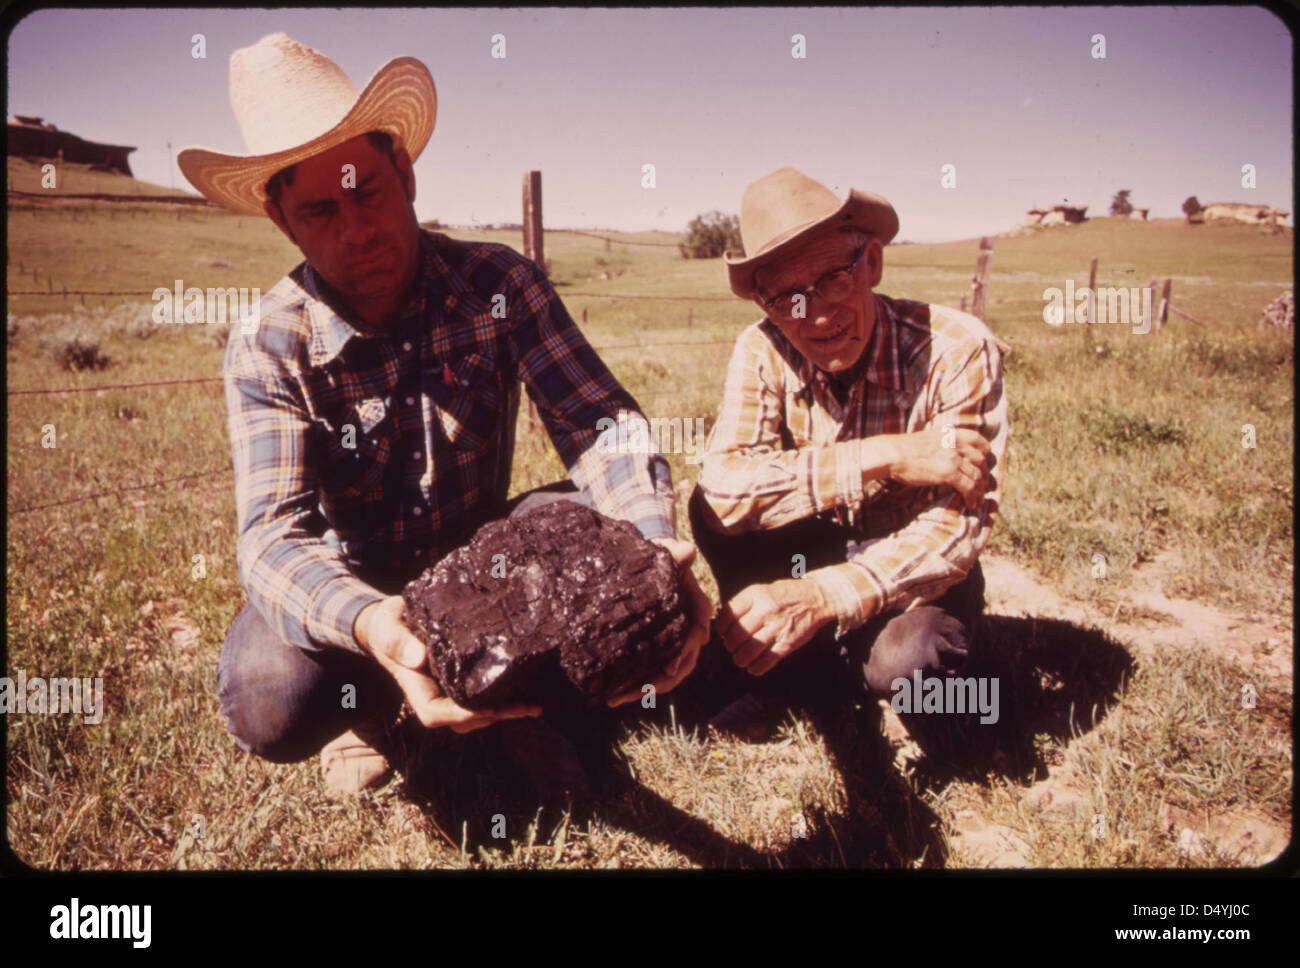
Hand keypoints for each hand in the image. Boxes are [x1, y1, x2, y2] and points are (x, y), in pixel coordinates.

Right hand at [354, 596, 541, 732]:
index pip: (436, 713)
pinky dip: (503, 697)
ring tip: (533, 706)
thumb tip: (419, 657)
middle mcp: (435, 694)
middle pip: (463, 720)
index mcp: (417, 688)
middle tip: (527, 708)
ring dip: (503, 711)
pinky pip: (482, 696)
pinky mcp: (462, 680)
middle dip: (494, 716)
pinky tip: (527, 689)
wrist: (391, 621)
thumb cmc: (387, 626)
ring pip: (476, 714)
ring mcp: (449, 690)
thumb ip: (398, 642)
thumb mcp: (387, 629)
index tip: (488, 708)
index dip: (461, 715)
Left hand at [606, 537, 711, 706]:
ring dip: (645, 689)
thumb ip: (676, 552)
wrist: (648, 565)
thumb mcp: (666, 551)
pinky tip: (615, 693)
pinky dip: (638, 685)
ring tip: (616, 697)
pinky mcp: (659, 649)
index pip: (697, 629)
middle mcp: (689, 629)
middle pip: (684, 661)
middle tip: (635, 691)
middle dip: (661, 680)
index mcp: (696, 607)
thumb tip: (688, 550)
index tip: (671, 666)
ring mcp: (675, 642)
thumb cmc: (658, 557)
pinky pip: (654, 672)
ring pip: (669, 674)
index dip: (687, 648)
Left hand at [715, 578, 834, 676]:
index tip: (723, 633)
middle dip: (730, 646)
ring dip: (740, 659)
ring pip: (749, 650)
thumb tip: (724, 624)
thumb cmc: (785, 595)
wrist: (816, 598)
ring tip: (740, 660)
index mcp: (755, 595)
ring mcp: (777, 627)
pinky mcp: (788, 642)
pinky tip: (753, 669)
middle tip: (732, 648)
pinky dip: (757, 668)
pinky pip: (767, 660)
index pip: (728, 615)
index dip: (721, 628)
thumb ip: (744, 605)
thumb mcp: (762, 590)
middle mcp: (765, 611)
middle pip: (737, 635)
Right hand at [880, 425, 991, 509]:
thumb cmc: (903, 449)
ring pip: (977, 476)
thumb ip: (941, 443)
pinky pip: (968, 487)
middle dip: (984, 474)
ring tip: (977, 499)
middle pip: (981, 460)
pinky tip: (971, 504)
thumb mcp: (927, 438)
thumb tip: (946, 454)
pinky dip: (972, 497)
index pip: (979, 440)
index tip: (985, 461)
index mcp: (951, 434)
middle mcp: (956, 444)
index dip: (986, 452)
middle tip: (981, 485)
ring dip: (980, 489)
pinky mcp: (948, 473)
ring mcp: (953, 459)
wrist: (893, 454)